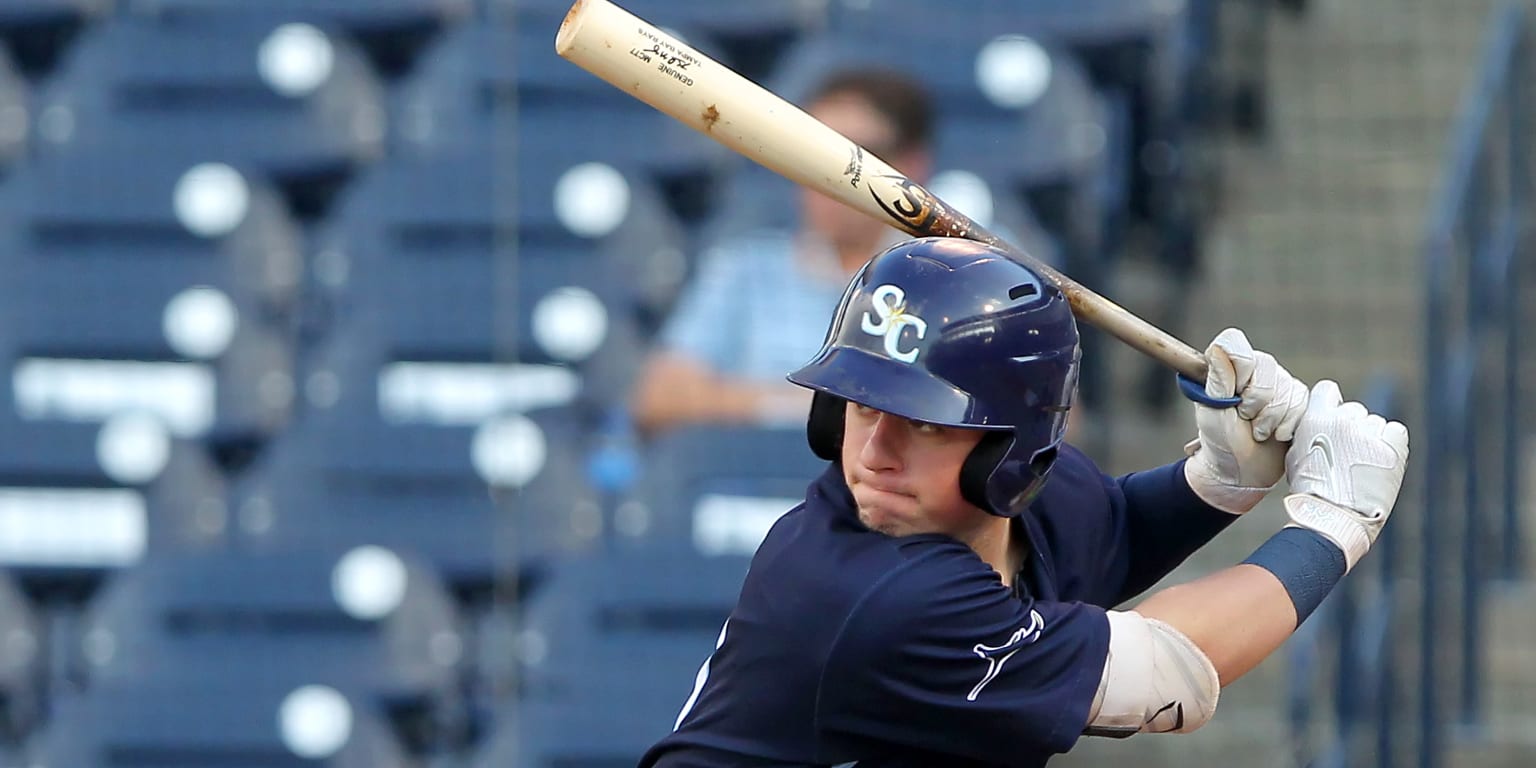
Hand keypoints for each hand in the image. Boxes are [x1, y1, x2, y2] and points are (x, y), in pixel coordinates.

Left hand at [1183, 328, 1308, 513]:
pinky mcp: (1297, 399)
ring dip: (1270, 418)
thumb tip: (1218, 347)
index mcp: (1227, 365)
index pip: (1234, 343)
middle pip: (1266, 368)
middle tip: (1244, 418)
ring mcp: (1278, 382)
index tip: (1232, 395)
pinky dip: (1287, 423)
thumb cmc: (1219, 440)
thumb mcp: (1211, 411)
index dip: (1238, 369)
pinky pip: (1302, 401)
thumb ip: (1218, 379)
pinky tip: (1275, 433)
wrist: (1241, 471)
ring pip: (1287, 387)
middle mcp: (1254, 368)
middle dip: (1255, 402)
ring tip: (1257, 430)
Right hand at [1282, 380, 1409, 570]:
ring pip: (1374, 423)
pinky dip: (1390, 444)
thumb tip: (1318, 423)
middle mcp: (1344, 418)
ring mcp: (1370, 430)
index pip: (1327, 390)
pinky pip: (1395, 432)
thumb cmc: (1311, 491)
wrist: (1335, 516)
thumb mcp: (1295, 454)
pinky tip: (1380, 462)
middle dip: (1351, 428)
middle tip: (1346, 455)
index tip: (1331, 421)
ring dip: (1371, 439)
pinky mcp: (1394, 443)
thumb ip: (1308, 431)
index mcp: (1316, 417)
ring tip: (1362, 466)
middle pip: (1353, 410)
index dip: (1330, 403)